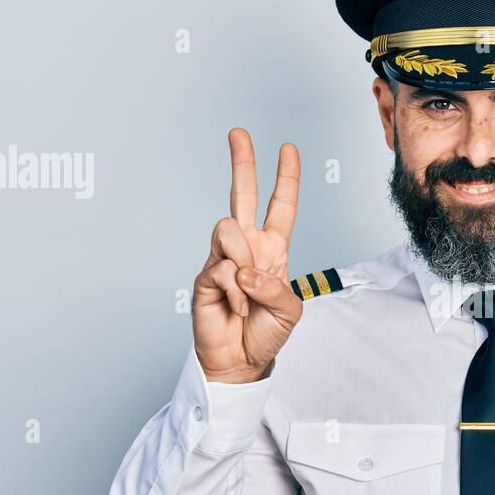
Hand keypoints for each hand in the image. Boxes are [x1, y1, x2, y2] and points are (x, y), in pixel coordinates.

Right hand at [192, 128, 302, 383]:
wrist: (241, 362)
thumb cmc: (266, 333)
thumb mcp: (290, 310)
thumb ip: (275, 286)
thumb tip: (244, 269)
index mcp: (273, 250)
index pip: (281, 207)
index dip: (286, 179)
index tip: (288, 149)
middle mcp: (247, 248)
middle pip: (243, 196)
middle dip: (242, 163)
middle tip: (239, 132)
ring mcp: (223, 259)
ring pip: (228, 229)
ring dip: (243, 260)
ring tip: (247, 292)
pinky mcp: (205, 276)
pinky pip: (222, 268)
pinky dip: (235, 292)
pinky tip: (236, 308)